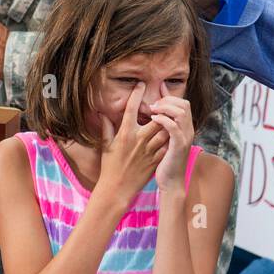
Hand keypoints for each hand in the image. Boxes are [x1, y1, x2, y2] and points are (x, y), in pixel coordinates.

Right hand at [94, 83, 168, 208]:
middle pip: (155, 118)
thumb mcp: (106, 145)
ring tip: (169, 114)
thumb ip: (106, 128)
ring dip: (167, 122)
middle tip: (161, 101)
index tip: (141, 84)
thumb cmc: (109, 167)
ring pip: (165, 130)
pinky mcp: (156, 159)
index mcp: (125, 133)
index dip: (137, 94)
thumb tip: (102, 113)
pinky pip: (167, 145)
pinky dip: (170, 137)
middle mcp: (139, 139)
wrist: (117, 189)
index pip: (132, 108)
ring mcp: (149, 150)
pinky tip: (171, 132)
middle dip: (160, 108)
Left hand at [147, 82, 194, 193]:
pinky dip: (164, 119)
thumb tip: (153, 110)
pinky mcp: (179, 146)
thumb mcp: (164, 140)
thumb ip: (162, 125)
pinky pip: (174, 127)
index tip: (157, 90)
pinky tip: (153, 119)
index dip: (170, 95)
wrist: (171, 182)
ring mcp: (185, 138)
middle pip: (184, 104)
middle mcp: (188, 131)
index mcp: (185, 128)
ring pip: (181, 112)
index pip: (183, 103)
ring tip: (152, 109)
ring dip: (165, 107)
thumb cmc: (164, 162)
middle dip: (168, 100)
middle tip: (153, 104)